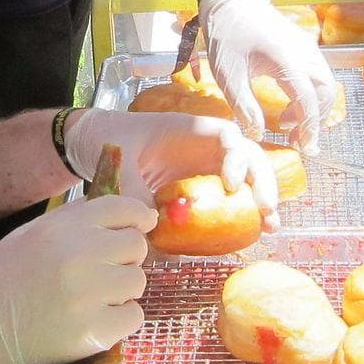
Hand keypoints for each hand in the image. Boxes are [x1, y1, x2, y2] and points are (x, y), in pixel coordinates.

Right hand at [0, 195, 156, 363]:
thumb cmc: (6, 279)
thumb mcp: (31, 233)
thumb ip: (73, 219)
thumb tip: (119, 212)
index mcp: (63, 228)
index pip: (122, 208)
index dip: (139, 216)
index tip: (143, 224)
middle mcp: (78, 256)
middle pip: (136, 246)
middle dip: (125, 258)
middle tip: (105, 272)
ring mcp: (87, 295)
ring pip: (137, 282)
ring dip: (122, 291)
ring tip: (95, 299)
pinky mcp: (93, 332)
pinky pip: (133, 317)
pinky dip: (120, 320)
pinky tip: (95, 320)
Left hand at [63, 106, 279, 222]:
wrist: (94, 143)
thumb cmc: (109, 139)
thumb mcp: (119, 161)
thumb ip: (133, 189)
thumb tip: (153, 222)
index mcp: (188, 130)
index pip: (226, 135)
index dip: (236, 156)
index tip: (230, 182)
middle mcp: (204, 146)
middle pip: (247, 157)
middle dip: (262, 181)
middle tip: (266, 210)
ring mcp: (204, 166)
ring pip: (243, 178)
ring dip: (260, 199)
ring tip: (269, 226)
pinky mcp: (199, 187)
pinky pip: (225, 198)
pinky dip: (241, 212)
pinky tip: (252, 233)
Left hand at [199, 0, 342, 150]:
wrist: (232, 0)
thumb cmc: (227, 35)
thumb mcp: (228, 75)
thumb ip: (244, 107)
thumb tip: (258, 135)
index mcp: (286, 60)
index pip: (308, 99)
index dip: (308, 126)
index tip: (303, 147)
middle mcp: (304, 53)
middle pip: (326, 92)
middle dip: (316, 120)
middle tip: (296, 141)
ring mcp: (307, 48)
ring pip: (326, 84)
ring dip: (314, 108)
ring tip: (288, 126)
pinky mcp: (304, 47)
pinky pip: (318, 76)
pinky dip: (312, 95)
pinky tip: (289, 107)